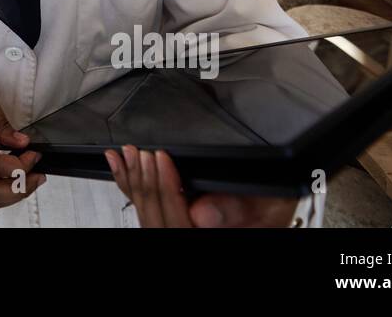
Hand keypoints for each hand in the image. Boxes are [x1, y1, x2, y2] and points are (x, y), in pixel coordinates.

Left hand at [105, 146, 298, 226]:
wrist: (272, 209)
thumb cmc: (272, 205)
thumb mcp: (271, 204)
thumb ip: (240, 207)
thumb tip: (203, 213)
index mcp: (214, 238)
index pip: (179, 223)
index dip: (166, 190)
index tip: (162, 158)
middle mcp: (189, 237)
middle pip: (157, 220)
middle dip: (146, 183)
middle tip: (142, 153)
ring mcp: (178, 228)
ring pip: (146, 217)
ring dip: (133, 183)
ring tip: (127, 155)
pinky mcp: (170, 219)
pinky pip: (144, 210)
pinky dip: (128, 186)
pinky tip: (119, 165)